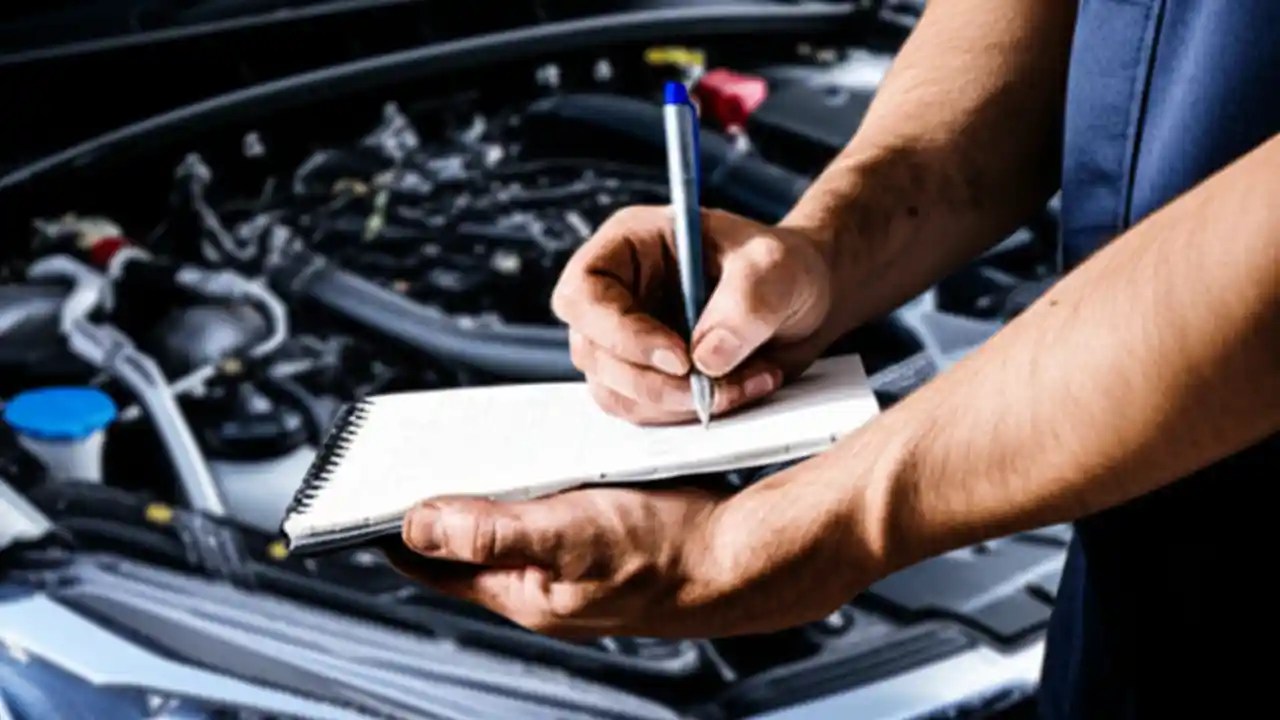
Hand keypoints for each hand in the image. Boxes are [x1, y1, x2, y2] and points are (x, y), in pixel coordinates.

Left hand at [384, 461, 868, 638]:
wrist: (744, 554)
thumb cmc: (666, 553)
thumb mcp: (567, 535)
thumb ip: (488, 531)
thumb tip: (413, 526)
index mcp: (523, 593)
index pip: (435, 566)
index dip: (397, 533)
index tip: (366, 499)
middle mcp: (542, 584)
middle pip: (468, 544)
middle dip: (440, 507)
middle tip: (414, 462)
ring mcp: (572, 564)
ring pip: (510, 525)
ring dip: (489, 494)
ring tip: (467, 452)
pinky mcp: (601, 539)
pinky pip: (549, 511)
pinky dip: (534, 485)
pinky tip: (540, 458)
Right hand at [551, 206, 835, 423]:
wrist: (808, 300)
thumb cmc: (784, 266)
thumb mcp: (777, 267)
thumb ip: (746, 303)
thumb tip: (705, 358)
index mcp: (630, 246)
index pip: (584, 293)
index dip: (619, 332)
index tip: (678, 358)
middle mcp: (617, 294)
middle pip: (591, 352)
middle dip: (652, 382)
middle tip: (711, 387)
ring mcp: (626, 341)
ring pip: (615, 392)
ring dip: (676, 404)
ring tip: (746, 382)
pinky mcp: (646, 378)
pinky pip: (644, 412)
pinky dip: (689, 414)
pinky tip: (740, 390)